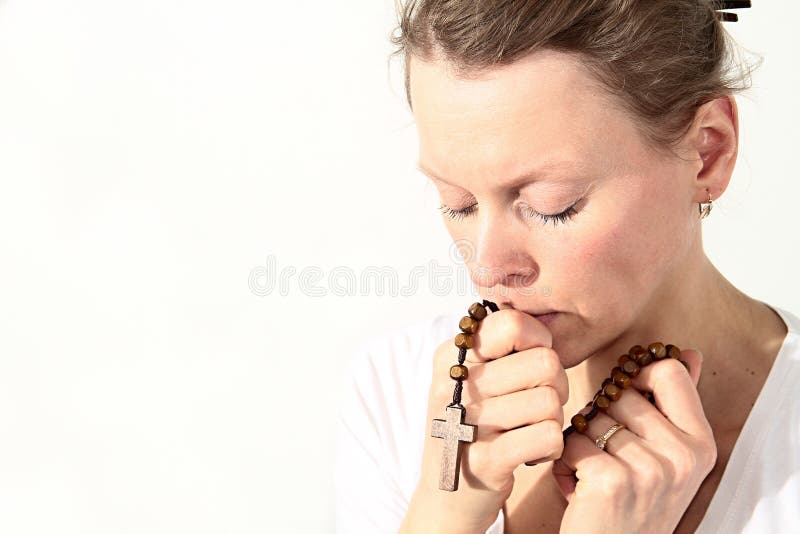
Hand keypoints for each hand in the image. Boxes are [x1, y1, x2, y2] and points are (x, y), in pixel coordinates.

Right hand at [401, 308, 568, 533]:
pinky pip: (548, 436)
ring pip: (550, 400)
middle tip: (539, 402)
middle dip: (555, 384)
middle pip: (544, 362)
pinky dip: (552, 447)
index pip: (512, 324)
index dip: (539, 341)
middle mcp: (455, 384)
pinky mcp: (487, 459)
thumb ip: (498, 348)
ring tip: (532, 428)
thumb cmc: (472, 428)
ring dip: (553, 418)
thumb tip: (543, 323)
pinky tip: (533, 452)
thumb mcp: (470, 380)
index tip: (532, 361)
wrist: (447, 496)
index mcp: (452, 356)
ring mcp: (469, 421)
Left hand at [551, 349, 717, 533]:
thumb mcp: (667, 457)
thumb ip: (675, 406)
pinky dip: (563, 464)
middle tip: (606, 456)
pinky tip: (577, 489)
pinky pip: (569, 443)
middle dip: (599, 419)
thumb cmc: (633, 503)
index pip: (668, 372)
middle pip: (619, 394)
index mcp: (700, 443)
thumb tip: (691, 354)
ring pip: (589, 418)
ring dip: (579, 444)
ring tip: (592, 476)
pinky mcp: (612, 480)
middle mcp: (682, 455)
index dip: (636, 377)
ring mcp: (649, 469)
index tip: (625, 398)